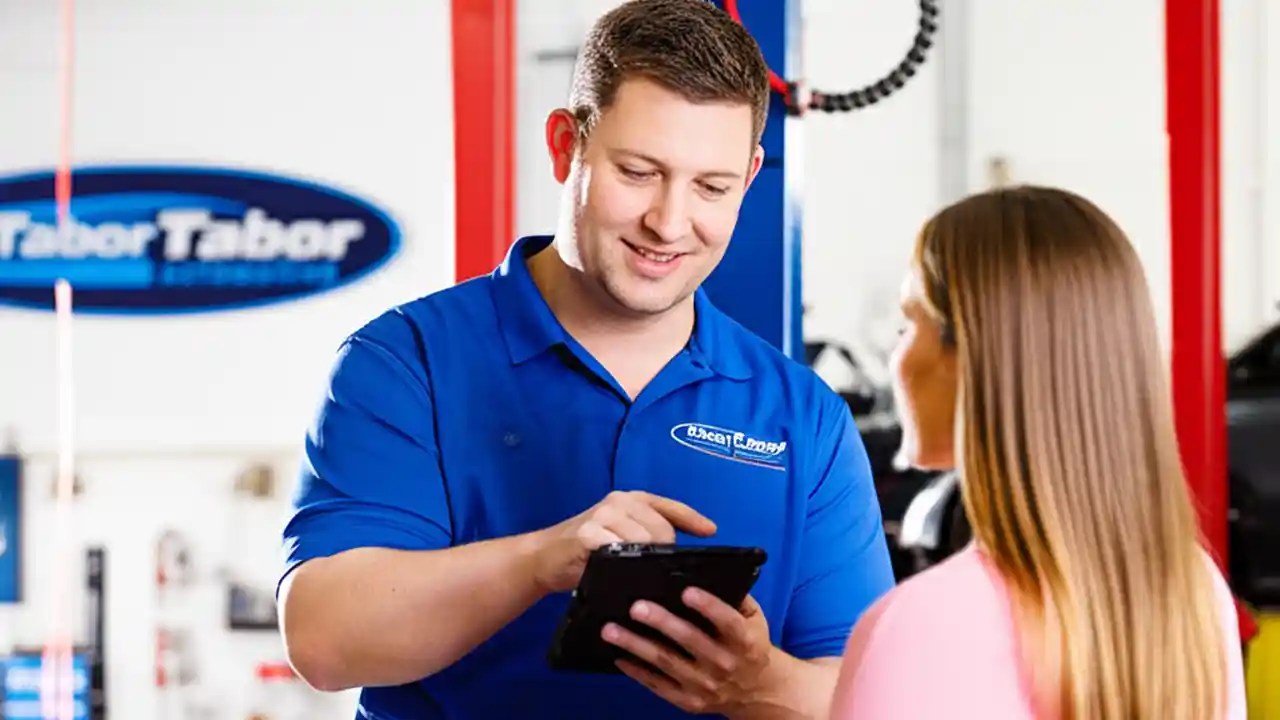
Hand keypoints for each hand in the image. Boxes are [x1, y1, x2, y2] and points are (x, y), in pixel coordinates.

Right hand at [529, 491, 716, 593]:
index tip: (711, 531)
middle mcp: (618, 501)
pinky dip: (625, 566)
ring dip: (648, 562)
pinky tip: (625, 577)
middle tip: (662, 574)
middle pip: (662, 529)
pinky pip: (619, 551)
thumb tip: (676, 554)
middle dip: (666, 552)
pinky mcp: (588, 534)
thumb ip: (644, 536)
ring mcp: (603, 516)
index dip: (692, 518)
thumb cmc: (585, 551)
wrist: (543, 557)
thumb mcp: (618, 535)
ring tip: (646, 579)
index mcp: (630, 498)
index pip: (669, 505)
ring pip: (644, 541)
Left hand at [603, 588, 773, 716]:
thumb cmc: (750, 646)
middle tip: (636, 607)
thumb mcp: (754, 620)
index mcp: (744, 641)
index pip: (727, 622)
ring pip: (666, 662)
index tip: (686, 591)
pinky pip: (658, 685)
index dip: (708, 606)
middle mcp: (724, 664)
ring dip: (636, 645)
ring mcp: (705, 685)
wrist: (756, 691)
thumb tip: (707, 573)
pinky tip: (617, 656)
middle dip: (661, 622)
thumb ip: (737, 598)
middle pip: (690, 640)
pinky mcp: (689, 701)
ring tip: (611, 630)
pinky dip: (636, 671)